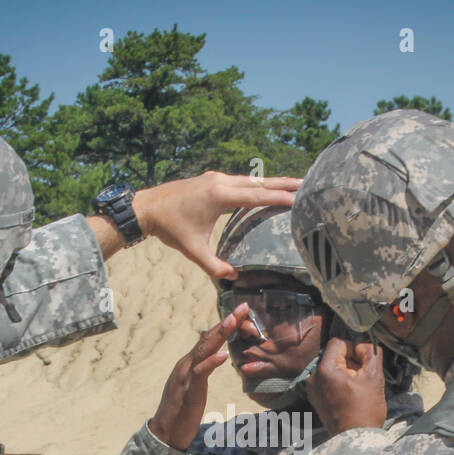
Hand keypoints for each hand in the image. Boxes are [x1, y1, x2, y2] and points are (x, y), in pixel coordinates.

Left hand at [135, 172, 300, 279]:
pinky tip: (265, 188)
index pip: (257, 196)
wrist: (147, 208)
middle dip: (283, 183)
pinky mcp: (211, 179)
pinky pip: (240, 181)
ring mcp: (216, 178)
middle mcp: (221, 181)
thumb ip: (214, 265)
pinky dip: (257, 184)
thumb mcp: (193, 250)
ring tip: (293, 184)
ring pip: (251, 179)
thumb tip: (234, 277)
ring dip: (272, 182)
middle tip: (307, 183)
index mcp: (220, 195)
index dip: (279, 197)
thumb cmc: (170, 228)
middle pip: (259, 182)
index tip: (298, 198)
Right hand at [147, 308, 240, 450]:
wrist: (166, 432)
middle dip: (226, 322)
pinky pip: (200, 373)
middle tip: (243, 307)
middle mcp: (186, 365)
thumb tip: (213, 353)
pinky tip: (223, 354)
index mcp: (189, 364)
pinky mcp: (188, 391)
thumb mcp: (194, 385)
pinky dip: (211, 362)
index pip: (208, 339)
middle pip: (207, 338)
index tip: (241, 312)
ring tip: (234, 320)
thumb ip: (202, 368)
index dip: (224, 324)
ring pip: (203, 350)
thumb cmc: (182, 411)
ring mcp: (185, 376)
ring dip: (220, 334)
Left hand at [307, 337, 387, 436]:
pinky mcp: (316, 400)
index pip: (338, 343)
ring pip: (331, 369)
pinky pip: (328, 382)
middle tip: (363, 376)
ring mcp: (313, 390)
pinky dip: (339, 383)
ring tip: (358, 388)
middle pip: (333, 356)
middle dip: (350, 362)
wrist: (356, 440)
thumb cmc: (365, 410)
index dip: (354, 347)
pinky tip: (351, 396)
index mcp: (325, 369)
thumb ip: (371, 353)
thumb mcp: (374, 377)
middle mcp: (313, 378)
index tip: (364, 361)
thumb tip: (364, 345)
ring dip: (346, 373)